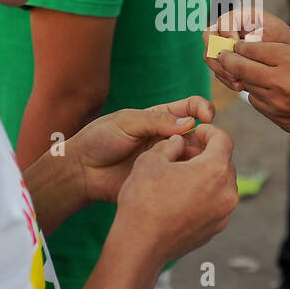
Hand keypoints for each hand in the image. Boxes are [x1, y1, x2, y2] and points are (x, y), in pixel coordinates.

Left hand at [70, 95, 217, 204]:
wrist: (82, 171)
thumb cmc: (99, 140)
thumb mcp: (126, 122)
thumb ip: (156, 121)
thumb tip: (190, 123)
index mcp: (161, 117)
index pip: (191, 108)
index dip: (203, 109)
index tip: (207, 118)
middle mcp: (168, 138)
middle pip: (199, 134)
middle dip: (207, 137)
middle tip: (203, 145)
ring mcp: (167, 160)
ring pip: (195, 158)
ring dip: (200, 159)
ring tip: (192, 163)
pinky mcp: (162, 180)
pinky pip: (182, 179)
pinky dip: (190, 178)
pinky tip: (185, 178)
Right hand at [111, 124, 238, 267]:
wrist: (140, 245)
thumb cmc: (143, 200)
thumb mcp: (151, 159)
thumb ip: (170, 144)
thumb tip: (179, 141)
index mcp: (214, 170)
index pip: (223, 140)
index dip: (209, 131)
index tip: (196, 132)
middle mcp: (226, 193)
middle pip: (225, 162)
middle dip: (207, 153)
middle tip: (185, 151)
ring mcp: (223, 214)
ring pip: (221, 184)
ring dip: (206, 175)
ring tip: (181, 174)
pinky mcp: (215, 229)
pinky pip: (216, 204)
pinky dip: (205, 195)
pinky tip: (182, 196)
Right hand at [204, 5, 289, 94]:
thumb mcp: (281, 38)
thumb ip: (264, 36)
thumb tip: (247, 40)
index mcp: (244, 17)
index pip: (223, 22)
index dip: (226, 35)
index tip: (236, 47)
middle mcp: (232, 29)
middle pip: (209, 37)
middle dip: (219, 55)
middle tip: (233, 69)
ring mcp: (228, 46)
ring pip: (211, 55)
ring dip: (221, 69)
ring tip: (239, 81)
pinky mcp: (229, 62)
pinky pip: (219, 69)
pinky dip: (226, 78)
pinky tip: (240, 85)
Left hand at [216, 38, 289, 147]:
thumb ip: (284, 55)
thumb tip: (253, 52)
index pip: (251, 47)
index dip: (239, 44)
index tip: (235, 43)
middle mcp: (281, 80)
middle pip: (240, 66)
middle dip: (228, 58)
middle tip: (221, 54)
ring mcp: (278, 103)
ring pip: (246, 85)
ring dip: (241, 78)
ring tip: (237, 70)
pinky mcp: (278, 119)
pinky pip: (257, 102)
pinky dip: (256, 94)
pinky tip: (262, 90)